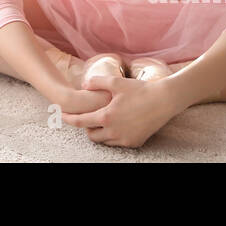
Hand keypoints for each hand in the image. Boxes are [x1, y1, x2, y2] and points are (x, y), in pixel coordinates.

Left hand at [61, 71, 180, 148]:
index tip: (62, 116)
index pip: (81, 122)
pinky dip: (114, 135)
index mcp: (107, 117)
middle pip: (92, 135)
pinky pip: (118, 142)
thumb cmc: (139, 90)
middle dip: (87, 128)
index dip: (70, 119)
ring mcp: (125, 139)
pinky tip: (117, 124)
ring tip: (104, 120)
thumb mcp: (116, 82)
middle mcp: (114, 131)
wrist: (164, 101)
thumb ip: (97, 82)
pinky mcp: (135, 143)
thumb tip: (84, 86)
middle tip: (89, 117)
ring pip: (105, 141)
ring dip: (101, 132)